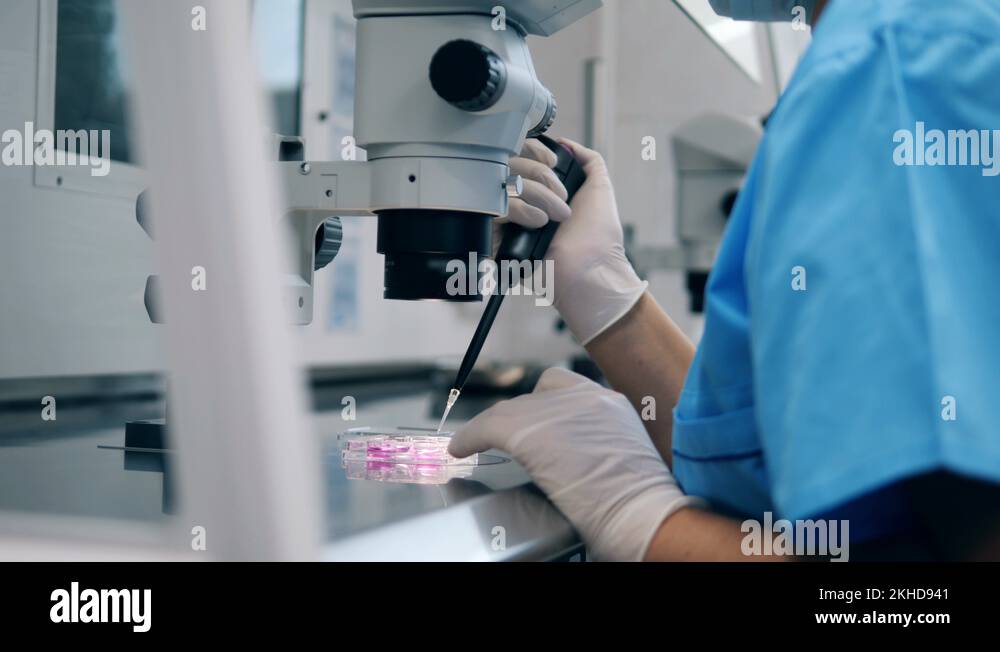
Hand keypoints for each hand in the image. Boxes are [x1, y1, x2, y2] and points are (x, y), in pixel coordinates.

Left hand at [448, 368, 701, 560]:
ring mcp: (557, 411)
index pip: (564, 387)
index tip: (536, 422)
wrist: (641, 511)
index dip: (544, 404)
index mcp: (611, 405)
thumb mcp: (625, 460)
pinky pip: (488, 427)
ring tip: (476, 442)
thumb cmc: (641, 502)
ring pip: (511, 410)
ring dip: (493, 428)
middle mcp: (585, 398)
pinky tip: (462, 448)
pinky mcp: (530, 430)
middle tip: (508, 440)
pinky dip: (471, 437)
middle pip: (535, 396)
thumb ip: (599, 445)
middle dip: (520, 418)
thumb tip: (575, 456)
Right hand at [502, 138, 646, 344]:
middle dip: (541, 176)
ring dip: (535, 196)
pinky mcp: (496, 238)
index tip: (553, 162)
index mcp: (541, 188)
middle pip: (512, 164)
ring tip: (551, 218)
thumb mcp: (600, 189)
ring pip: (503, 184)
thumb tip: (566, 144)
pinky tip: (537, 224)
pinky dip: (519, 210)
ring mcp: (508, 219)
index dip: (535, 152)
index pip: (522, 154)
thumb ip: (587, 160)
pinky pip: (494, 208)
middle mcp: (522, 200)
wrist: (590, 270)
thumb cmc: (598, 237)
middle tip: (561, 201)